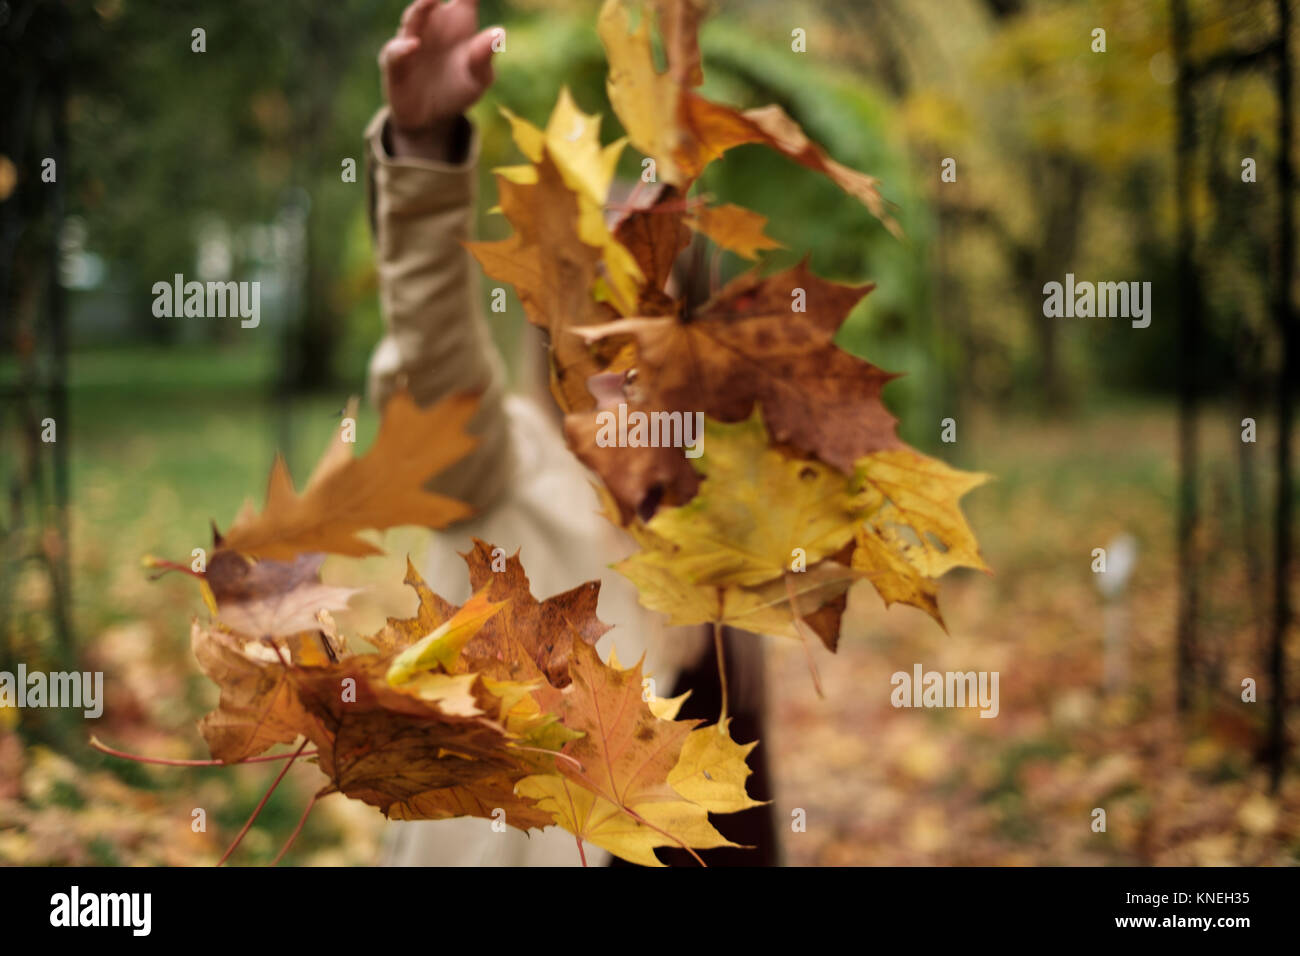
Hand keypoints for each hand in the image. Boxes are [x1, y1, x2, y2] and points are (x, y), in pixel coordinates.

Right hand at [379, 0, 500, 160]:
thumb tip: (500, 32)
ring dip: (421, 9)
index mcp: (459, 20)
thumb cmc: (459, 88)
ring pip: (414, 17)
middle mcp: (433, 22)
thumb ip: (485, 55)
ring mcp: (411, 38)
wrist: (433, 119)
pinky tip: (414, 46)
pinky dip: (403, 48)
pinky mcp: (395, 62)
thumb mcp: (479, 77)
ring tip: (431, 0)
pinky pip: (396, 51)